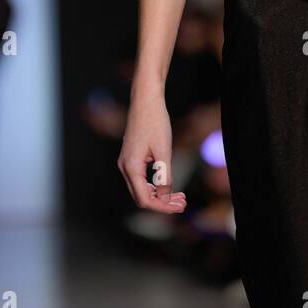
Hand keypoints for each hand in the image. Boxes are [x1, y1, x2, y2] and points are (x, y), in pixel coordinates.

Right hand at [117, 89, 186, 213]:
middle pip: (142, 197)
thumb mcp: (164, 151)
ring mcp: (126, 163)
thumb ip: (164, 176)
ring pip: (141, 189)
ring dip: (160, 195)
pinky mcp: (131, 158)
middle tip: (183, 203)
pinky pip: (141, 179)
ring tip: (180, 196)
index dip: (163, 207)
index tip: (179, 207)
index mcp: (131, 167)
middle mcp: (124, 167)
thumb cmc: (155, 122)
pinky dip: (155, 185)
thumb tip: (165, 198)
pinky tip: (168, 185)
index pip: (145, 199)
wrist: (146, 101)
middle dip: (162, 203)